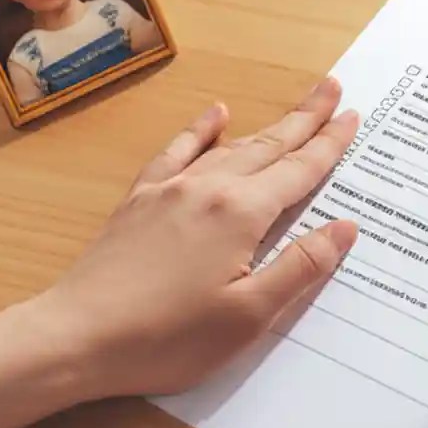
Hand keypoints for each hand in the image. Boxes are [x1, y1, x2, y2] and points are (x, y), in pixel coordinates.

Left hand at [36, 77, 358, 400]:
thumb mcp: (250, 315)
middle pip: (269, 147)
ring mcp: (170, 191)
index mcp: (241, 215)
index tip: (352, 117)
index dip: (329, 145)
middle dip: (305, 119)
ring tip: (294, 110)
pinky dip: (200, 130)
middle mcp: (208, 189)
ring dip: (267, 127)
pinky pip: (177, 152)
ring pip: (231, 147)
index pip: (299, 172)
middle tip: (334, 90)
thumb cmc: (169, 338)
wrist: (76, 337)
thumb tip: (345, 227)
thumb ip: (300, 267)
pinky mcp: (140, 201)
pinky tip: (215, 115)